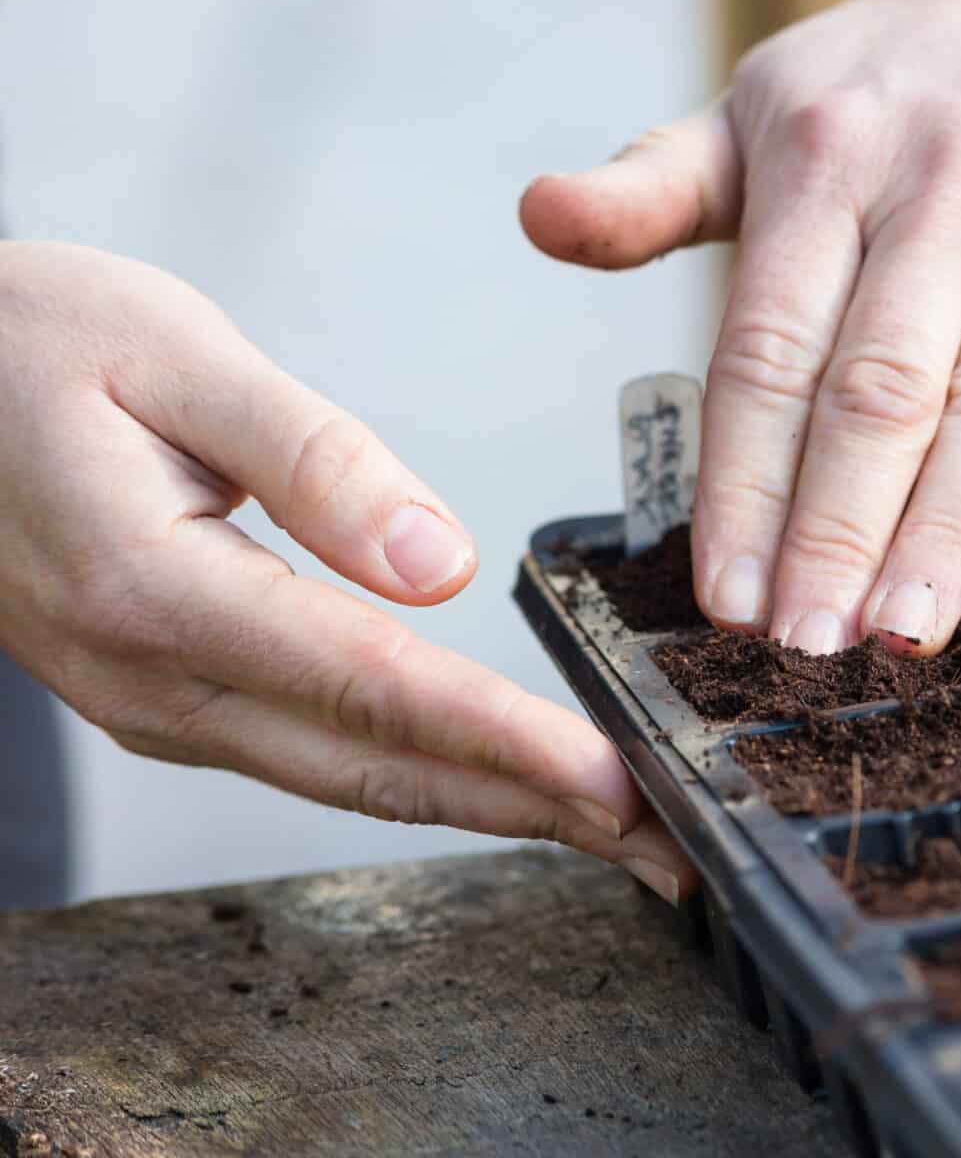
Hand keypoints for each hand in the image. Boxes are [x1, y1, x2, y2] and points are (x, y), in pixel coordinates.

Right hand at [0, 243, 693, 903]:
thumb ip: (316, 461)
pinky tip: (498, 782)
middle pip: (380, 771)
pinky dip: (425, 777)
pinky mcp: (171, 695)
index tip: (616, 782)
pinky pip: (318, 756)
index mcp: (159, 592)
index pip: (377, 689)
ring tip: (613, 834)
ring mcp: (157, 702)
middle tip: (664, 849)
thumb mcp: (177, 356)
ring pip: (353, 780)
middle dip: (536, 814)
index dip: (509, 743)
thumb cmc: (29, 343)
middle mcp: (155, 679)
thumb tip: (443, 565)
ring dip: (493, 810)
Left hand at [521, 0, 960, 654]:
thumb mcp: (762, 108)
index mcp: (822, 164)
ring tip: (909, 632)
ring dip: (952, 524)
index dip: (743, 485)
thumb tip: (539, 218)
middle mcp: (938, 186)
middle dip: (835, 531)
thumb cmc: (897, 76)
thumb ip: (654, 186)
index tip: (726, 600)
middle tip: (807, 647)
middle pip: (876, 389)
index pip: (766, 354)